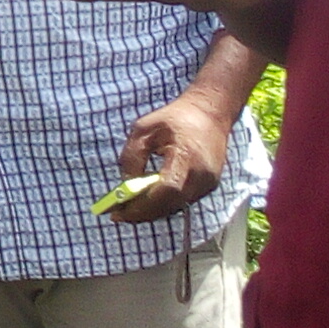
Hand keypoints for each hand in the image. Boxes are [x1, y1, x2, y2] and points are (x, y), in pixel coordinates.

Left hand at [108, 97, 229, 223]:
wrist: (211, 112)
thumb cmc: (175, 118)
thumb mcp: (143, 129)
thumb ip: (132, 157)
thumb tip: (125, 185)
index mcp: (187, 156)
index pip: (166, 190)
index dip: (142, 206)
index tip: (119, 213)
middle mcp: (202, 174)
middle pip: (170, 205)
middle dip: (142, 214)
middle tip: (117, 215)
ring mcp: (209, 182)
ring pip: (176, 206)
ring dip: (153, 211)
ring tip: (128, 208)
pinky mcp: (210, 185)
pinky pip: (183, 201)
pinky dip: (165, 203)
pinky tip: (148, 200)